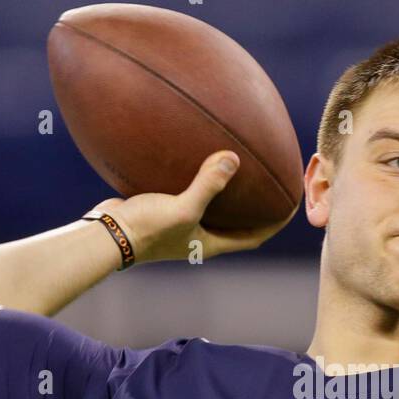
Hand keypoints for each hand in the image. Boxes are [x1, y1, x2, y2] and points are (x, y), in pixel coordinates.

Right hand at [99, 150, 292, 264]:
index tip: (293, 204)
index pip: (256, 236)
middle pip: (238, 221)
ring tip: (241, 165)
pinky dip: (198, 176)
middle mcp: (199, 236)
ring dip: (228, 190)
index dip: (276, 223)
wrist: (105, 235)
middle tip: (273, 182)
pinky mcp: (163, 208)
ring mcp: (181, 223)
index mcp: (211, 243)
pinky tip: (199, 154)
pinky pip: (189, 190)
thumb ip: (208, 185)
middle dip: (257, 206)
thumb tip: (233, 159)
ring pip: (213, 205)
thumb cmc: (145, 229)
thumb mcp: (182, 207)